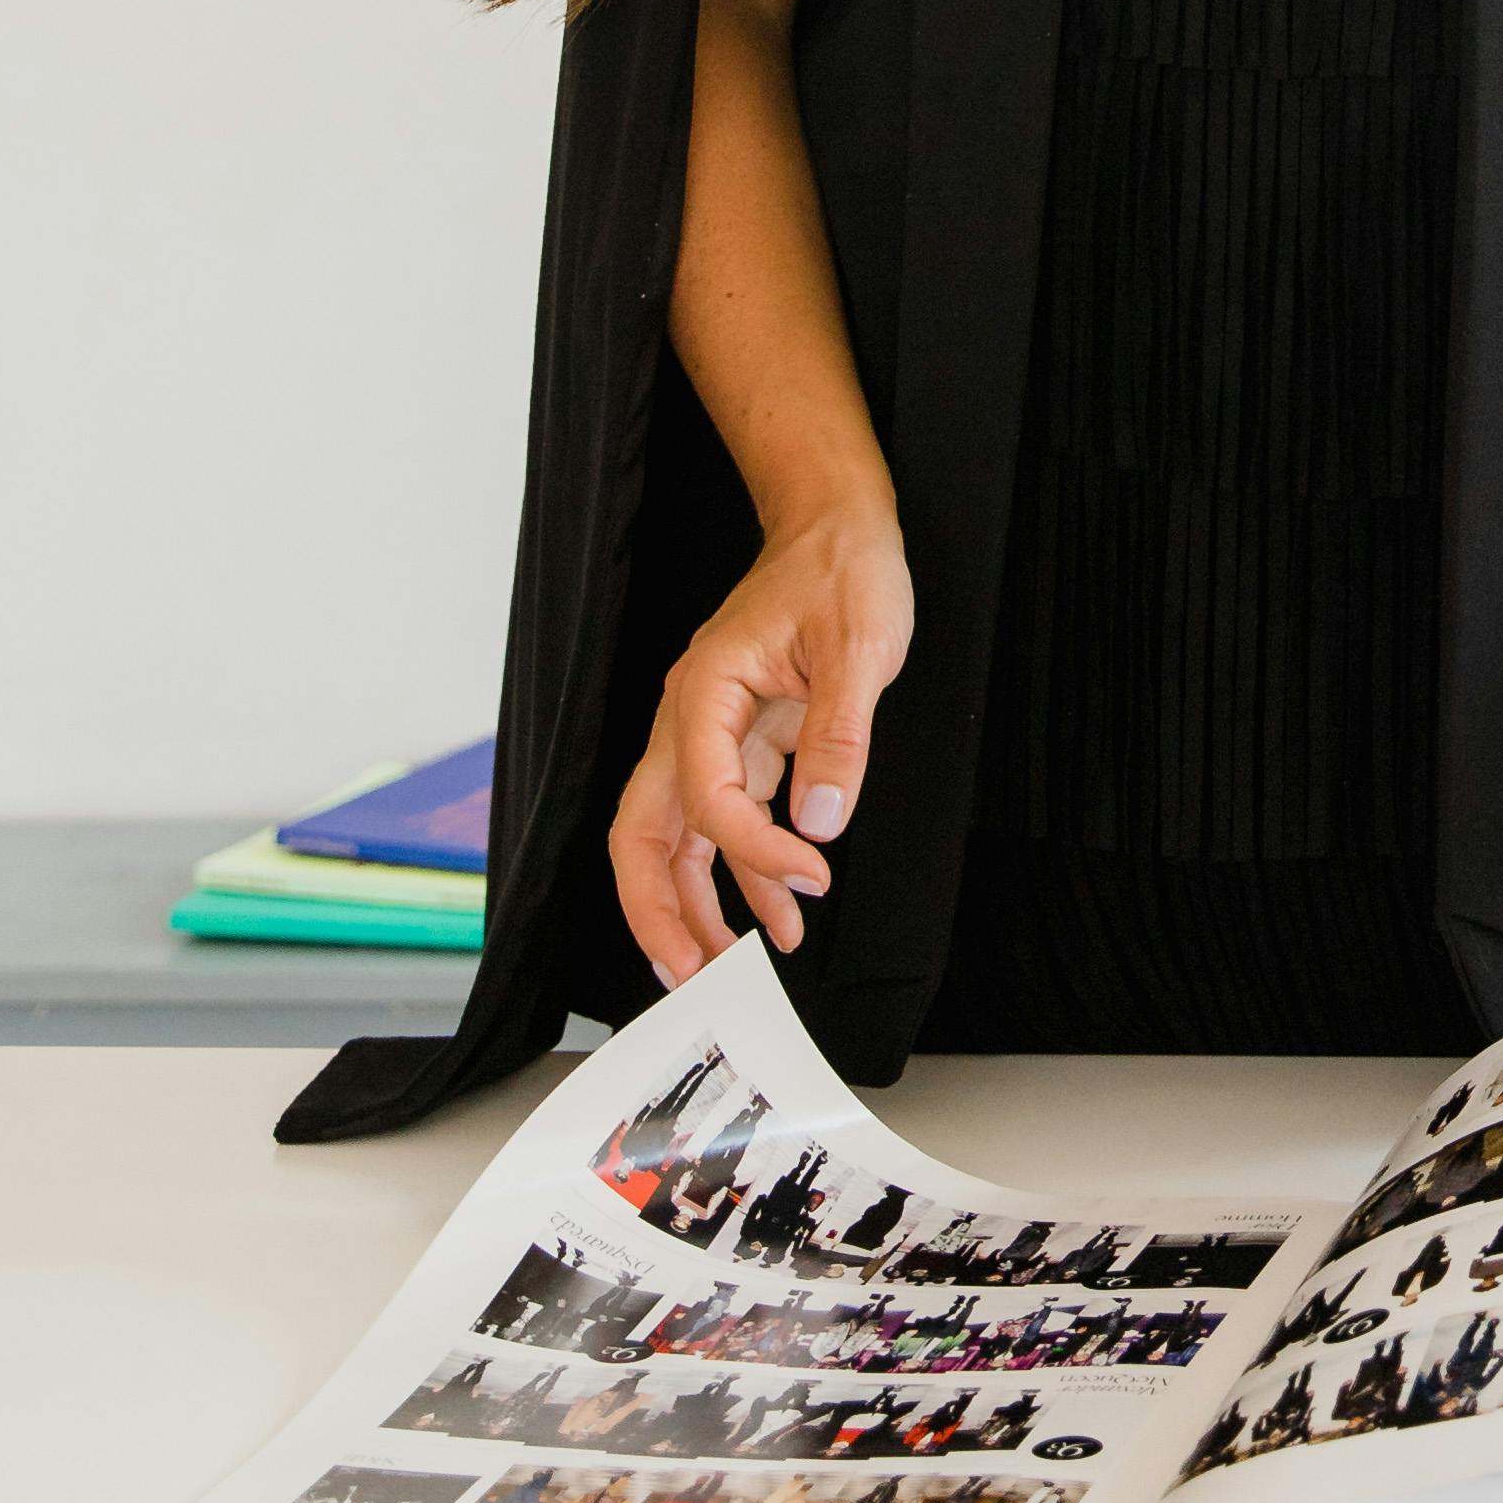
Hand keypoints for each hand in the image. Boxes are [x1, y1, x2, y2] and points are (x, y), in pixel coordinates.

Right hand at [607, 498, 913, 987]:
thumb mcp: (859, 646)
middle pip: (643, 832)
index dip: (753, 851)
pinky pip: (722, 822)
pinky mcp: (739, 744)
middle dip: (658, 910)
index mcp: (705, 691)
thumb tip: (820, 824)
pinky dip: (741, 872)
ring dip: (693, 906)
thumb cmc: (842, 567)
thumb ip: (838, 737)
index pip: (705, 796)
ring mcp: (709, 734)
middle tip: (691, 977)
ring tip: (730, 968)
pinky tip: (777, 914)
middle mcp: (691, 719)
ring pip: (673, 838)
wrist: (837, 525)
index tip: (813, 876)